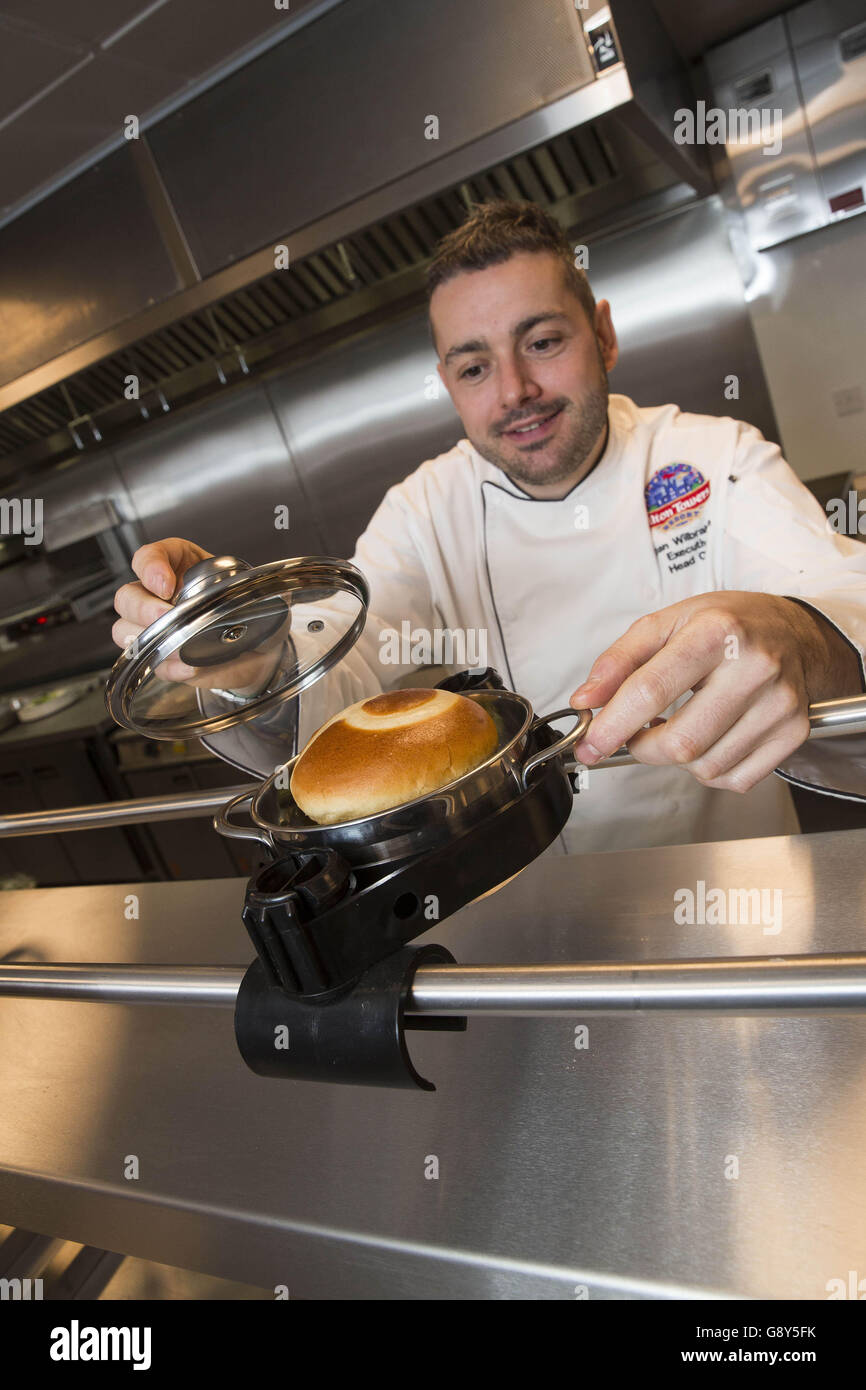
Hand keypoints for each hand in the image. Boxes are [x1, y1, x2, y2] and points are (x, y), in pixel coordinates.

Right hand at [112, 538, 288, 690]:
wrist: (260, 652)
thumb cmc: (254, 613)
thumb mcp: (260, 592)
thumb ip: (262, 589)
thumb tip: (284, 589)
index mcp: (180, 566)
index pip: (150, 556)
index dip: (150, 566)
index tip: (165, 582)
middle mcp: (160, 595)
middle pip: (127, 595)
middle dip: (142, 607)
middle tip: (166, 616)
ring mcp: (156, 628)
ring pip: (124, 629)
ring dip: (146, 639)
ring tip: (177, 645)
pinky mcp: (162, 658)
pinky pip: (150, 663)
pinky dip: (167, 666)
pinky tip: (188, 667)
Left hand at [568, 591, 861, 791]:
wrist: (791, 631)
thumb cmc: (725, 626)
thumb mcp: (666, 622)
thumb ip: (618, 661)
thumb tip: (586, 700)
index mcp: (717, 632)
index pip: (651, 691)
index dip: (612, 726)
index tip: (590, 745)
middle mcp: (755, 667)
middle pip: (680, 742)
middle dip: (643, 748)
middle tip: (637, 733)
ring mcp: (779, 703)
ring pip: (706, 766)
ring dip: (678, 758)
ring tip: (681, 726)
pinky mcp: (794, 732)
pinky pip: (735, 778)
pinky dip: (709, 769)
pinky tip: (710, 738)